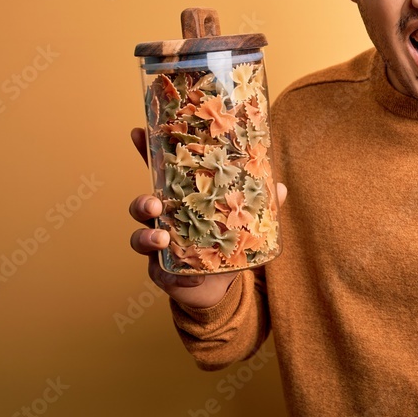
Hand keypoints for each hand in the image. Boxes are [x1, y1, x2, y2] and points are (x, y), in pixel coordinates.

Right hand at [127, 127, 286, 309]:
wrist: (223, 284)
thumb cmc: (227, 241)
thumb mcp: (243, 219)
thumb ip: (259, 204)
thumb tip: (280, 187)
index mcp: (181, 199)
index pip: (160, 173)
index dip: (146, 152)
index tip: (137, 132)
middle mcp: (165, 220)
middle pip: (142, 205)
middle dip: (143, 202)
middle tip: (155, 205)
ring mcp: (160, 247)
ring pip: (140, 239)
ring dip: (147, 238)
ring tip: (162, 240)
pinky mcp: (164, 273)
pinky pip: (160, 273)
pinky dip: (172, 276)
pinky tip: (189, 278)